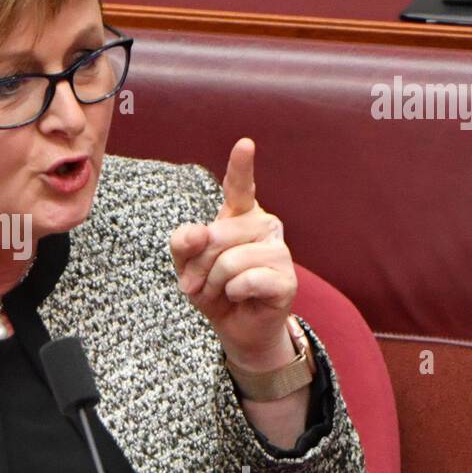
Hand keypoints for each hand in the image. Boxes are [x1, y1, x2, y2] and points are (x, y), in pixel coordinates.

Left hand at [169, 138, 297, 371]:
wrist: (235, 327)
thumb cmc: (212, 288)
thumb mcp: (186, 264)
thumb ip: (184, 243)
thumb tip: (196, 235)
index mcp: (240, 215)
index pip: (239, 187)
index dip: (241, 166)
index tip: (245, 144)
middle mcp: (264, 225)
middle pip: (217, 236)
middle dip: (198, 266)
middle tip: (197, 284)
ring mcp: (279, 250)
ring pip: (230, 261)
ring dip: (214, 285)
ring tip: (221, 293)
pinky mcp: (287, 279)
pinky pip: (246, 281)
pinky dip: (233, 294)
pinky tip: (240, 298)